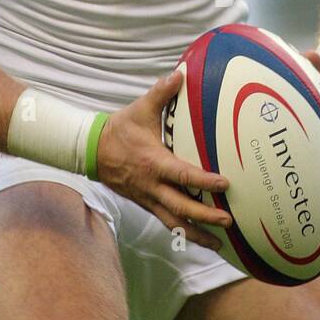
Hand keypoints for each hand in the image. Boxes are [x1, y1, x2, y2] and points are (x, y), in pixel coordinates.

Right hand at [95, 70, 231, 251]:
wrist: (91, 151)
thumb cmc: (119, 130)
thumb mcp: (140, 109)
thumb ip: (161, 92)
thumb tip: (181, 73)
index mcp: (153, 163)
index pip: (183, 175)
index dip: (204, 181)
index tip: (224, 184)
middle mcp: (152, 186)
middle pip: (181, 207)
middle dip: (205, 217)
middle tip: (229, 221)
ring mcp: (148, 198)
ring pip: (174, 222)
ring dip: (196, 234)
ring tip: (218, 245)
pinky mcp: (145, 204)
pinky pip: (166, 221)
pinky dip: (183, 231)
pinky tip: (199, 238)